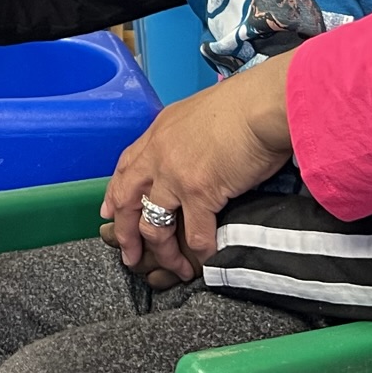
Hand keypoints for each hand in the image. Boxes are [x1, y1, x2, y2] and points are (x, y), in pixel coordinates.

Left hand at [102, 49, 296, 280]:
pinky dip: (200, 252)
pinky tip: (207, 261)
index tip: (109, 212)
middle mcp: (158, 154)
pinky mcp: (199, 192)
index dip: (115, 193)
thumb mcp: (201, 113)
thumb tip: (196, 152)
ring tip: (175, 268)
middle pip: (128, 200)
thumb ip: (188, 136)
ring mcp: (174, 175)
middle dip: (125, 233)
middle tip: (130, 256)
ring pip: (155, 225)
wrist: (263, 104)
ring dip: (163, 252)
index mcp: (158, 133)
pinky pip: (195, 234)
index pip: (126, 166)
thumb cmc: (244, 104)